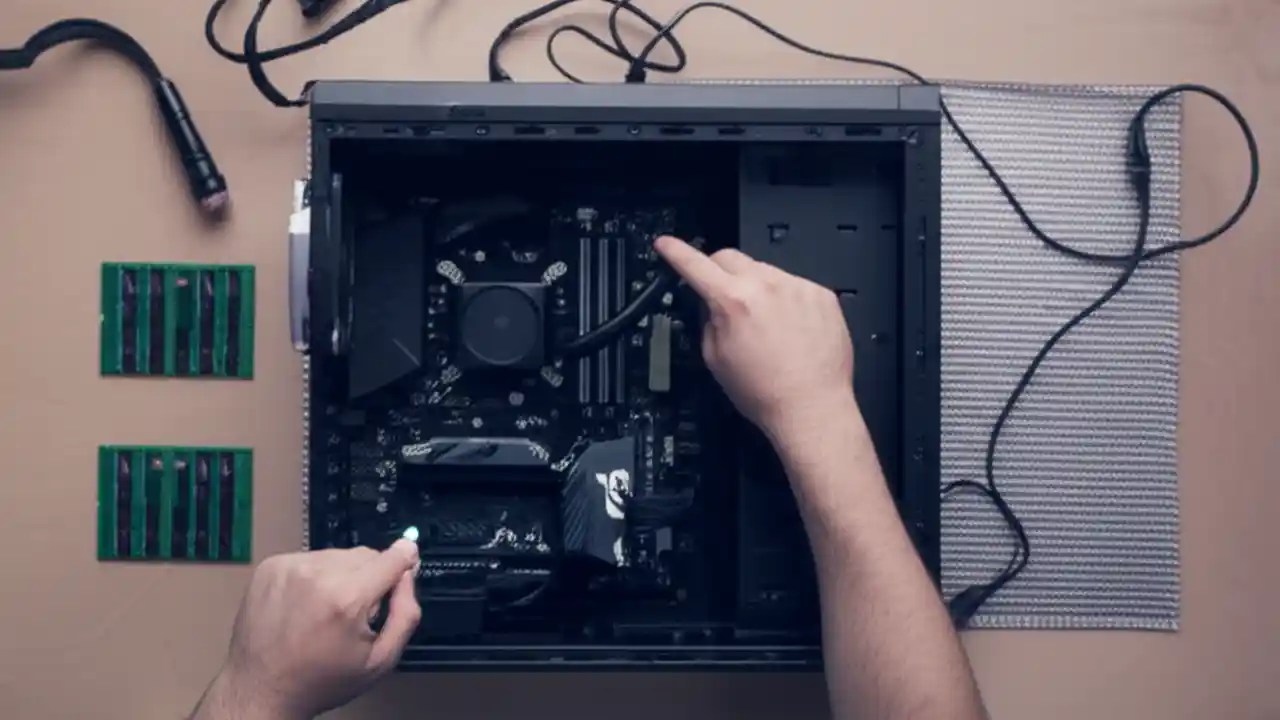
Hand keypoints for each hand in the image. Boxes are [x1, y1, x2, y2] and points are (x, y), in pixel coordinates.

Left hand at [192, 540, 421, 719]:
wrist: (261, 689)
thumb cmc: (320, 680)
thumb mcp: (380, 661)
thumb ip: (406, 614)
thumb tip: (408, 574)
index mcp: (348, 599)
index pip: (392, 558)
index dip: (405, 559)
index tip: (408, 558)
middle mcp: (318, 574)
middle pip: (366, 555)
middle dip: (370, 577)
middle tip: (355, 610)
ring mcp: (291, 567)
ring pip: (338, 555)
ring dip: (342, 575)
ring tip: (326, 609)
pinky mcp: (271, 566)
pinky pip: (311, 558)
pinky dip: (315, 575)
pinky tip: (306, 604)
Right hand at [654, 235, 856, 441]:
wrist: (811, 408)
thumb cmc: (766, 393)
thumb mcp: (715, 359)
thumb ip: (708, 321)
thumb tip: (710, 304)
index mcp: (734, 302)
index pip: (694, 264)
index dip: (675, 251)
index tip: (666, 243)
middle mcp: (767, 286)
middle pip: (730, 257)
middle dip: (717, 271)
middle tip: (720, 296)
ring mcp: (798, 288)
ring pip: (764, 270)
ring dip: (756, 288)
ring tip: (765, 326)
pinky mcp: (822, 295)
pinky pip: (794, 285)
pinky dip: (786, 299)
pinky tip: (789, 329)